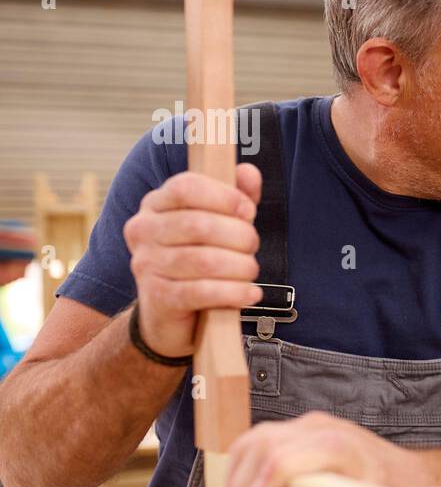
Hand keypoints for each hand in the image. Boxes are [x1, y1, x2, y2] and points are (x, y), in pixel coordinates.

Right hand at [124, 166, 263, 357]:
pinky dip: (234, 292)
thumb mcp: (219, 224)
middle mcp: (143, 231)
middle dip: (239, 236)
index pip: (185, 187)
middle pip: (199, 224)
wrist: (168, 314)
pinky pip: (202, 292)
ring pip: (204, 260)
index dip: (223, 196)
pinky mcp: (158, 298)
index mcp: (155, 205)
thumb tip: (249, 172)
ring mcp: (146, 265)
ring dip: (240, 266)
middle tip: (253, 247)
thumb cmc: (198, 260)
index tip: (248, 210)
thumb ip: (236, 197)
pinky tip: (250, 294)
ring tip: (251, 271)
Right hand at [223, 411, 440, 486]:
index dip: (263, 485)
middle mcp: (322, 428)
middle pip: (263, 447)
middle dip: (246, 486)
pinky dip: (244, 466)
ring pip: (252, 440)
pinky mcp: (298, 428)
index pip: (285, 457)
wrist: (409, 471)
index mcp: (342, 447)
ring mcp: (307, 424)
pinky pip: (256, 440)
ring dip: (241, 476)